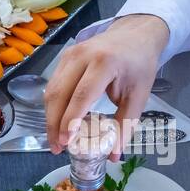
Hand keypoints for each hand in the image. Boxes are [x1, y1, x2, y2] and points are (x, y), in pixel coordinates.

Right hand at [44, 14, 169, 157]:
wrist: (136, 35)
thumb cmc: (139, 65)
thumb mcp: (138, 95)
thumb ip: (125, 124)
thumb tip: (113, 155)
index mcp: (105, 63)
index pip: (81, 95)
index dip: (71, 120)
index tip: (67, 142)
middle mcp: (82, 56)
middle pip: (59, 94)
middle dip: (55, 124)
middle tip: (57, 147)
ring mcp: (70, 55)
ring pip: (51, 91)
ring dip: (50, 118)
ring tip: (56, 139)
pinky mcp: (64, 57)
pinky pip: (53, 85)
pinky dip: (52, 107)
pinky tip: (58, 122)